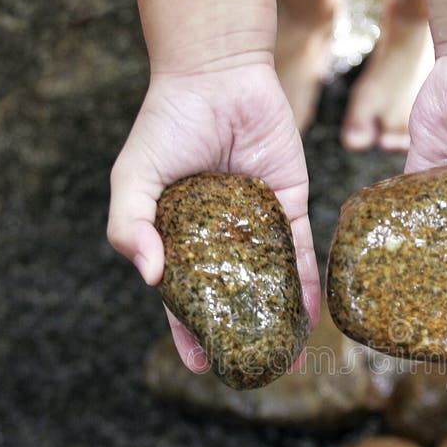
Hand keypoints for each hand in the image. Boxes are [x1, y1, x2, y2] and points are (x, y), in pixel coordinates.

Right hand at [107, 63, 319, 370]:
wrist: (217, 75)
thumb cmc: (167, 124)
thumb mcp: (133, 177)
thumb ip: (131, 224)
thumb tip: (151, 278)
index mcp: (181, 238)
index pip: (185, 295)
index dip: (190, 330)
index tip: (200, 365)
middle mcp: (221, 239)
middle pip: (234, 297)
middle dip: (243, 334)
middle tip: (255, 371)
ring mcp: (257, 226)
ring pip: (272, 282)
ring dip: (281, 320)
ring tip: (291, 358)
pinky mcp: (290, 206)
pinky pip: (301, 252)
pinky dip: (309, 283)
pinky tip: (314, 317)